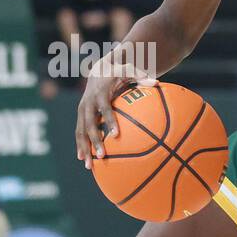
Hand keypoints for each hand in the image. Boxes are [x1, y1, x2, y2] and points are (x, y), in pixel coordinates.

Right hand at [75, 54, 155, 168]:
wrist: (98, 70)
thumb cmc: (117, 73)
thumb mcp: (128, 70)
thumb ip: (141, 76)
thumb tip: (157, 82)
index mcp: (100, 94)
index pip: (105, 109)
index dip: (109, 121)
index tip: (116, 135)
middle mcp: (88, 103)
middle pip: (89, 124)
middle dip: (95, 141)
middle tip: (103, 155)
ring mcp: (82, 111)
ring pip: (80, 132)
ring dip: (84, 148)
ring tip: (90, 166)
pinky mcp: (80, 116)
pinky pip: (79, 133)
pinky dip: (81, 146)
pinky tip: (85, 160)